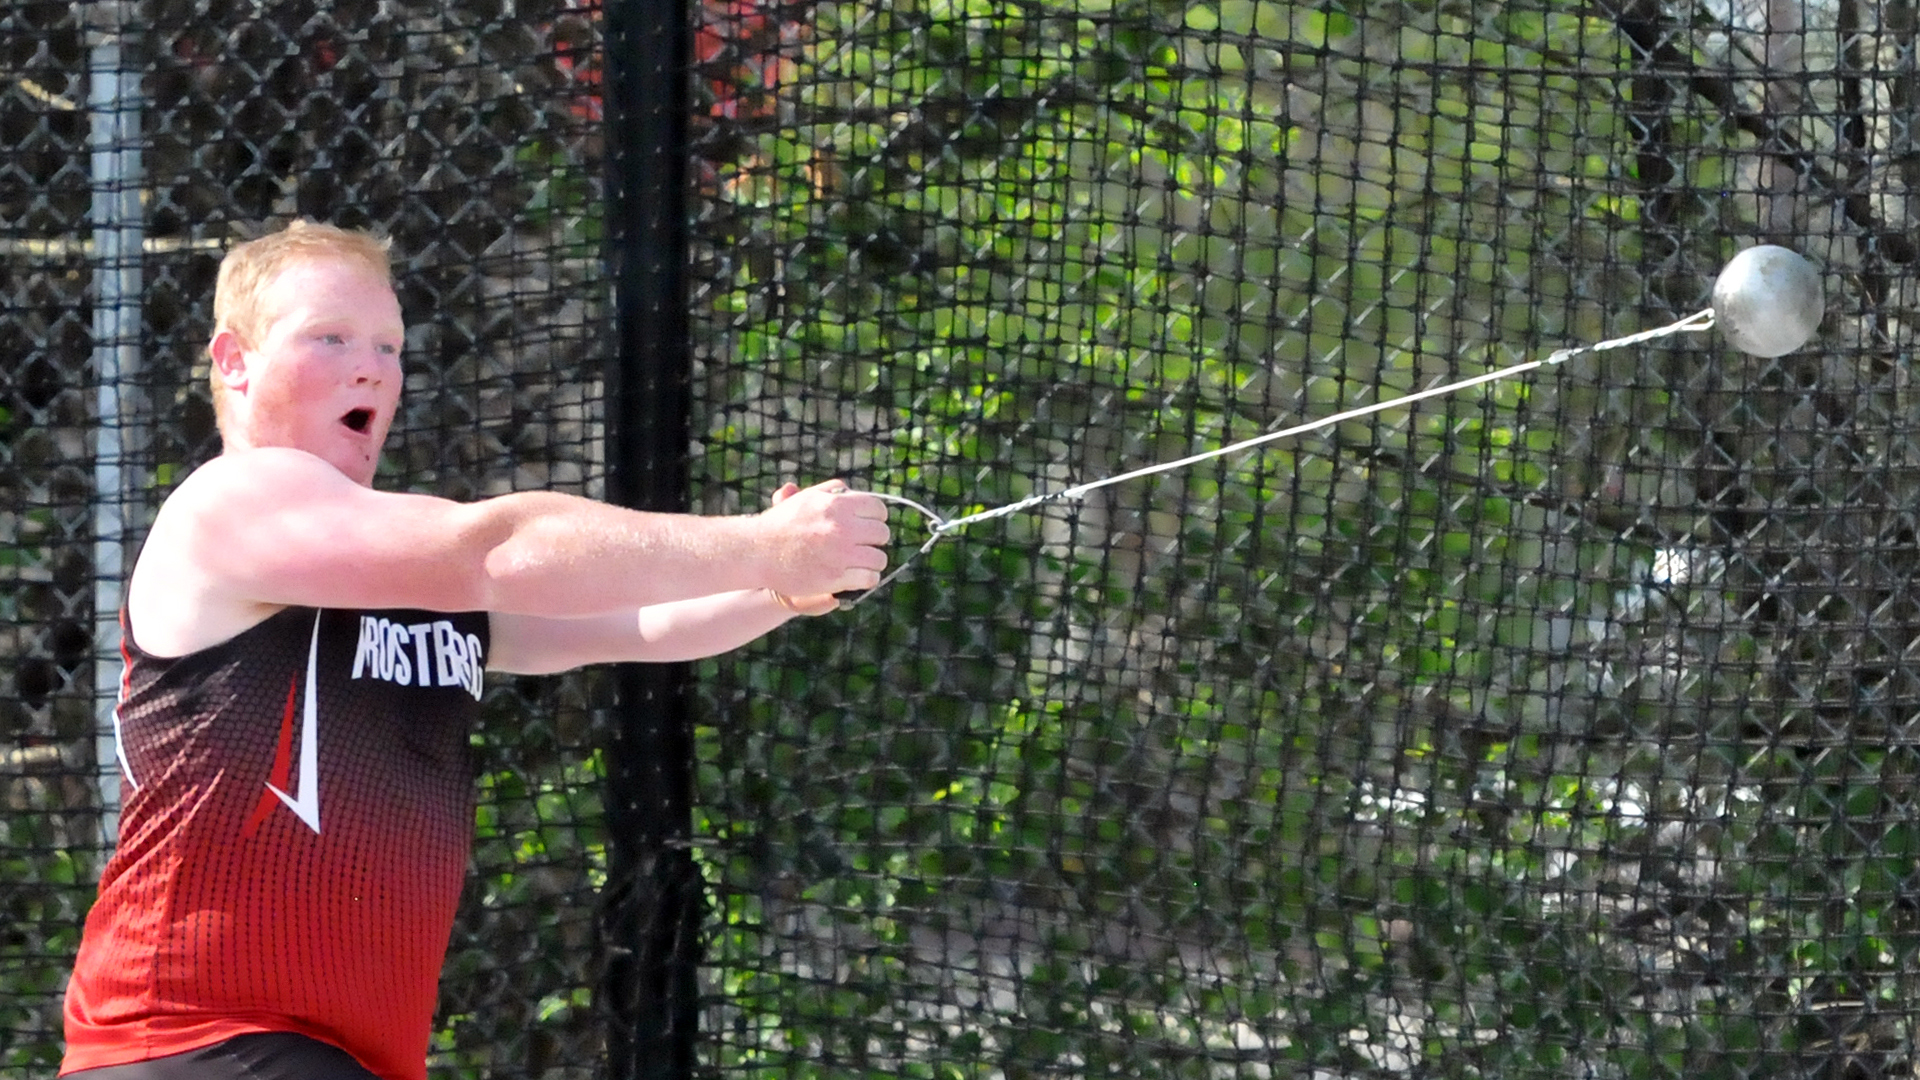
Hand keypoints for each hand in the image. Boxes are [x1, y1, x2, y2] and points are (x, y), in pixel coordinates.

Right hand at [758, 479, 888, 599]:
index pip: (878, 509)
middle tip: (864, 545)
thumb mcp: (805, 498)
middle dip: (874, 540)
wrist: (758, 552)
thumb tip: (851, 491)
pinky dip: (866, 579)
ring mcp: (840, 553)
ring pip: (879, 558)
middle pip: (882, 534)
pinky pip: (868, 578)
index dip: (876, 518)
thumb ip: (830, 491)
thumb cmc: (781, 524)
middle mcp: (842, 527)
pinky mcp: (836, 577)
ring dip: (873, 562)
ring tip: (862, 563)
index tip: (870, 525)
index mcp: (837, 505)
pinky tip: (857, 577)